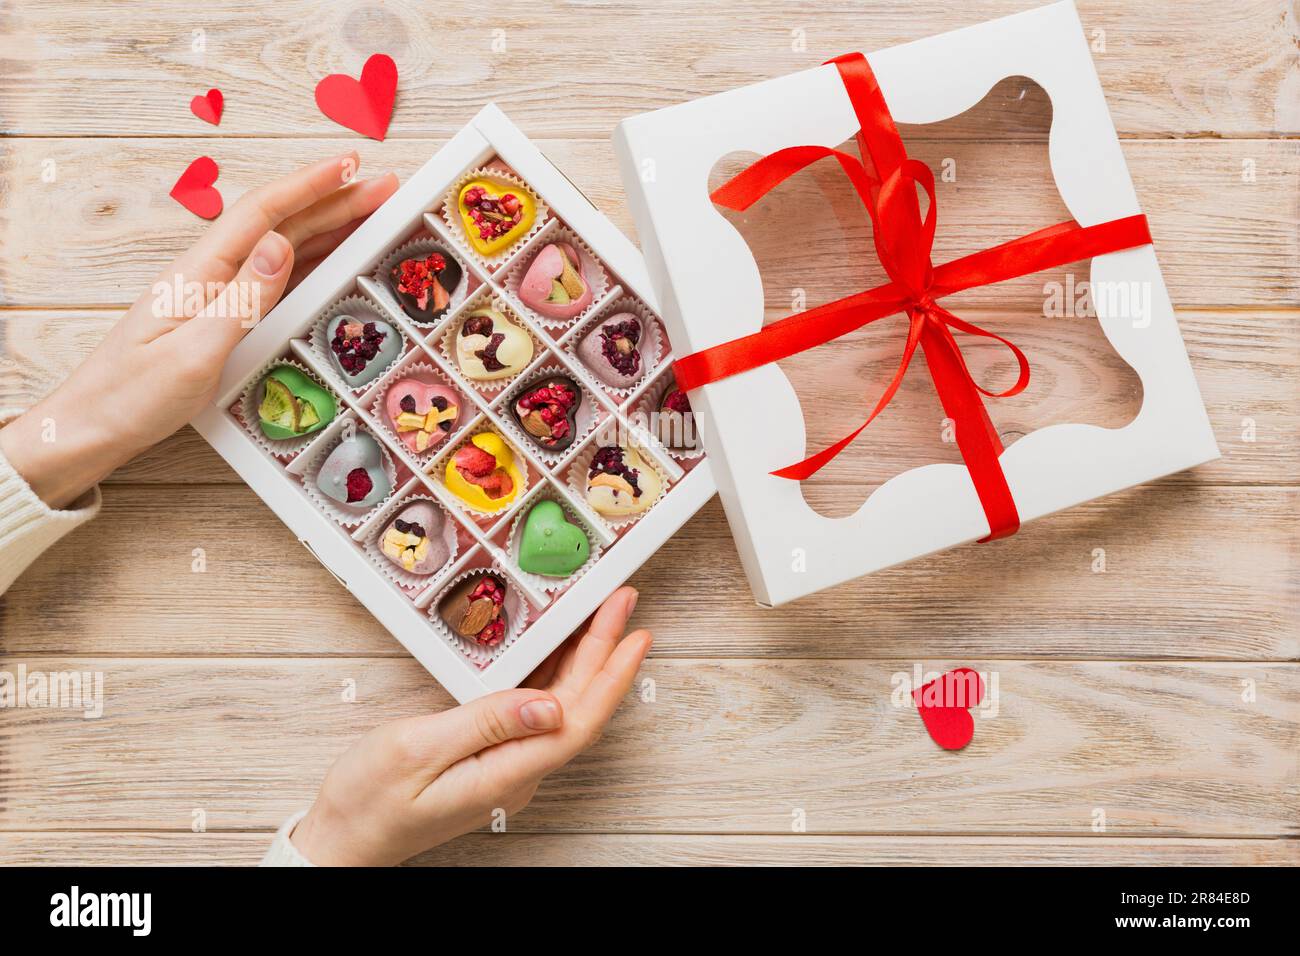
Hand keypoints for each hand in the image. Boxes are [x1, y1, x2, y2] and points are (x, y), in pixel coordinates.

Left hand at [0, 153, 398, 507]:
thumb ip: (242, 298)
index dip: (310, 185)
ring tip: (374, 215)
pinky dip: (316, 263)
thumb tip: (282, 245)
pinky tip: (339, 259)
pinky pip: (281, 280)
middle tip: (384, 188)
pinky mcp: (227, 317)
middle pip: (282, 223)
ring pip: (285, 247)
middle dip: (335, 200)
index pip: (264, 213)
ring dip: (331, 227)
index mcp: (201, 271)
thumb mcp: (193, 352)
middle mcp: (212, 272)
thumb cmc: (135, 395)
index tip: (351, 165)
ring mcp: (221, 293)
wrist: (94, 426)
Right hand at [290, 586, 648, 865]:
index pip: (579, 720)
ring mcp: (508, 768)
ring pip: (562, 708)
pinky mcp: (494, 760)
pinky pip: (538, 713)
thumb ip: (486, 723)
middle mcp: (518, 773)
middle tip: (621, 604)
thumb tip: (550, 704)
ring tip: (602, 618)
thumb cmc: (369, 800)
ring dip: (585, 661)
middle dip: (605, 652)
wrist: (342, 838)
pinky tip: (558, 652)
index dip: (612, 675)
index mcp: (507, 772)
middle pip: (578, 707)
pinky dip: (554, 674)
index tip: (633, 635)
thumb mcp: (417, 748)